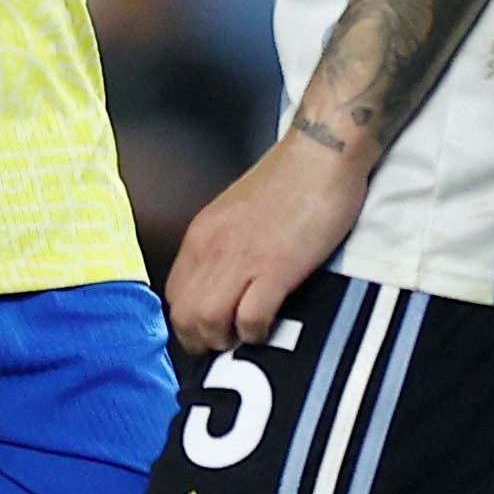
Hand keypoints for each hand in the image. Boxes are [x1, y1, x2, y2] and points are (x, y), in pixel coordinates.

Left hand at [165, 133, 370, 354]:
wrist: (319, 153)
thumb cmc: (287, 182)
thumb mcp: (235, 213)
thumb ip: (223, 246)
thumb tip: (220, 284)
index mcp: (201, 233)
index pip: (173, 296)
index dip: (189, 322)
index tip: (210, 329)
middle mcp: (212, 247)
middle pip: (184, 316)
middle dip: (203, 340)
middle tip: (228, 341)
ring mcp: (242, 257)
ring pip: (209, 323)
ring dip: (227, 340)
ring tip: (247, 334)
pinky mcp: (275, 266)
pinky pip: (251, 319)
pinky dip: (257, 332)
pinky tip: (270, 323)